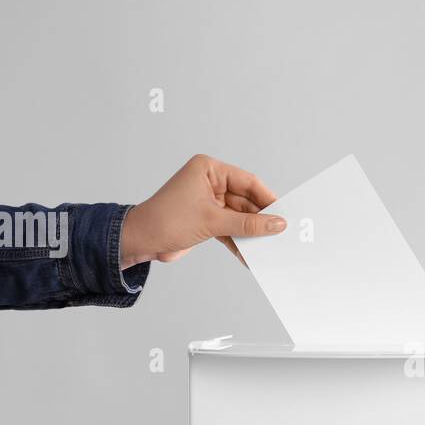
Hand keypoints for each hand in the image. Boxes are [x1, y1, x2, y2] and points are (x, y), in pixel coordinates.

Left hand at [120, 154, 284, 268]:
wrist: (140, 241)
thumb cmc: (166, 220)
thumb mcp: (213, 221)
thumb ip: (247, 223)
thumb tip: (276, 224)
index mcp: (209, 169)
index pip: (247, 181)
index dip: (267, 199)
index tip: (283, 214)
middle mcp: (209, 182)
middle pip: (245, 200)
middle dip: (260, 220)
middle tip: (279, 235)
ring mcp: (208, 201)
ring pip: (239, 216)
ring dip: (250, 233)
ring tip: (266, 248)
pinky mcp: (206, 219)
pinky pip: (230, 228)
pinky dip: (239, 241)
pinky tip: (249, 255)